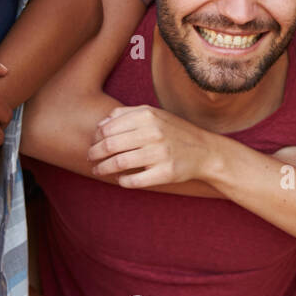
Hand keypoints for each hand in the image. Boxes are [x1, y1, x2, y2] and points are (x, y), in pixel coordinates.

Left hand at [87, 106, 217, 188]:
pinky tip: (120, 179)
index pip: (108, 128)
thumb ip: (127, 114)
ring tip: (98, 170)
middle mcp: (154, 132)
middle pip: (110, 145)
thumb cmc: (174, 132)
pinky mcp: (165, 173)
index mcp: (148, 115)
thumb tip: (101, 124)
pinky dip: (122, 181)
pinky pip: (134, 181)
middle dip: (95, 153)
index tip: (93, 143)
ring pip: (119, 163)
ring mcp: (160, 153)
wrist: (205, 151)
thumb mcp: (154, 114)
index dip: (96, 138)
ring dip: (103, 168)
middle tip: (90, 158)